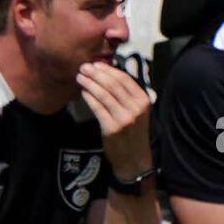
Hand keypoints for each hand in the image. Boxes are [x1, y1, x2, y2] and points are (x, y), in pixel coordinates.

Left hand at [76, 62, 152, 180]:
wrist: (134, 159)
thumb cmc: (134, 132)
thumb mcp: (137, 111)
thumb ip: (127, 95)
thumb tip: (107, 73)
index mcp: (143, 100)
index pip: (124, 79)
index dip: (108, 70)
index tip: (96, 64)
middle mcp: (135, 108)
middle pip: (112, 84)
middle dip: (96, 74)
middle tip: (84, 67)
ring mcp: (124, 118)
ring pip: (103, 94)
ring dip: (89, 83)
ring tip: (80, 77)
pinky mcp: (111, 128)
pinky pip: (97, 108)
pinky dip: (89, 97)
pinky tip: (83, 92)